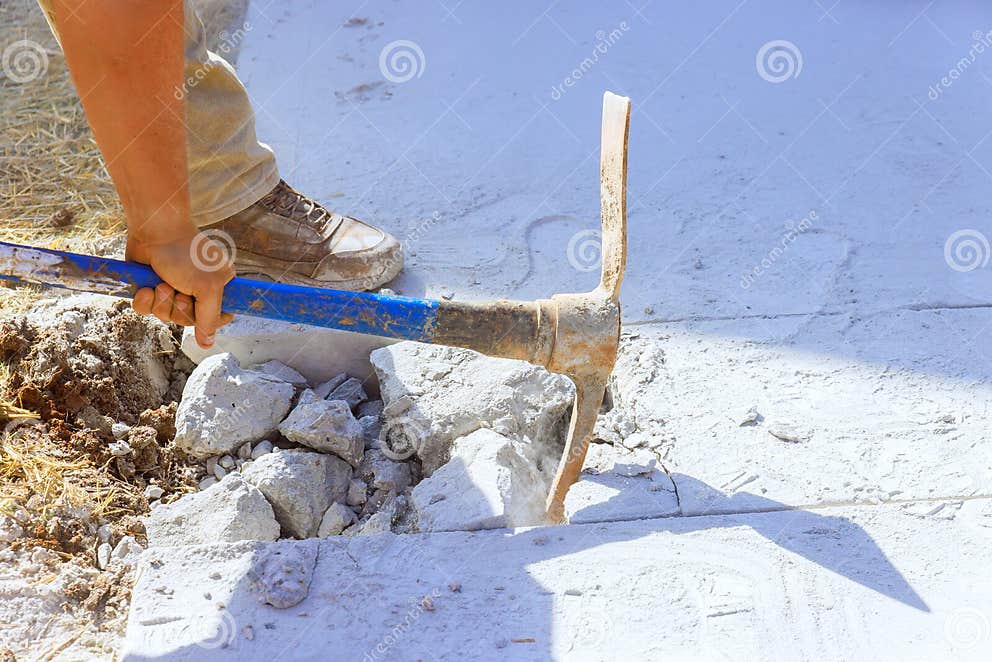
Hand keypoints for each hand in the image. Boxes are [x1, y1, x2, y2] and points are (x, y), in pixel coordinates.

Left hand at [126, 230, 235, 348]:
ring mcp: (173, 289)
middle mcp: (197, 290)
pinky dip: (144, 301)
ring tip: (160, 284)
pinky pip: (147, 310)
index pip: (219, 317)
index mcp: (218, 287)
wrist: (155, 231)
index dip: (209, 322)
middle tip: (178, 291)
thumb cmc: (186, 255)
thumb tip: (208, 345)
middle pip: (189, 320)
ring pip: (166, 317)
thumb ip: (209, 319)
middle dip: (179, 309)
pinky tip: (145, 287)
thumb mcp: (208, 288)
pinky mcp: (151, 288)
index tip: (202, 311)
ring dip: (161, 303)